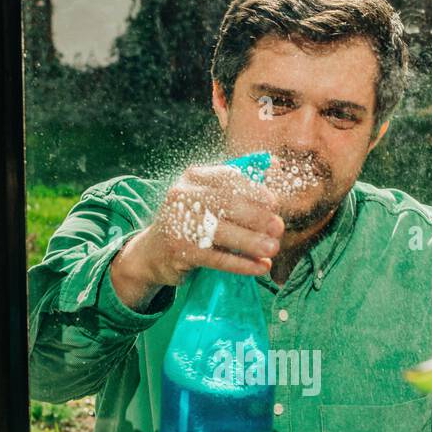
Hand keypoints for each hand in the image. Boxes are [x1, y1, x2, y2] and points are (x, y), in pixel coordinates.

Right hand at [127, 163, 285, 289]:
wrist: (152, 253)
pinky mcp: (179, 250)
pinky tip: (260, 267)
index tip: (274, 203)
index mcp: (193, 177)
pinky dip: (241, 263)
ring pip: (222, 231)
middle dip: (257, 216)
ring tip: (273, 248)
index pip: (228, 178)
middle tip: (278, 228)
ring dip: (252, 241)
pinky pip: (217, 257)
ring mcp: (178, 222)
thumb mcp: (208, 199)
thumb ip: (238, 184)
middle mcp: (182, 195)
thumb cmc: (191, 222)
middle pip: (227, 203)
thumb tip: (275, 165)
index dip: (254, 190)